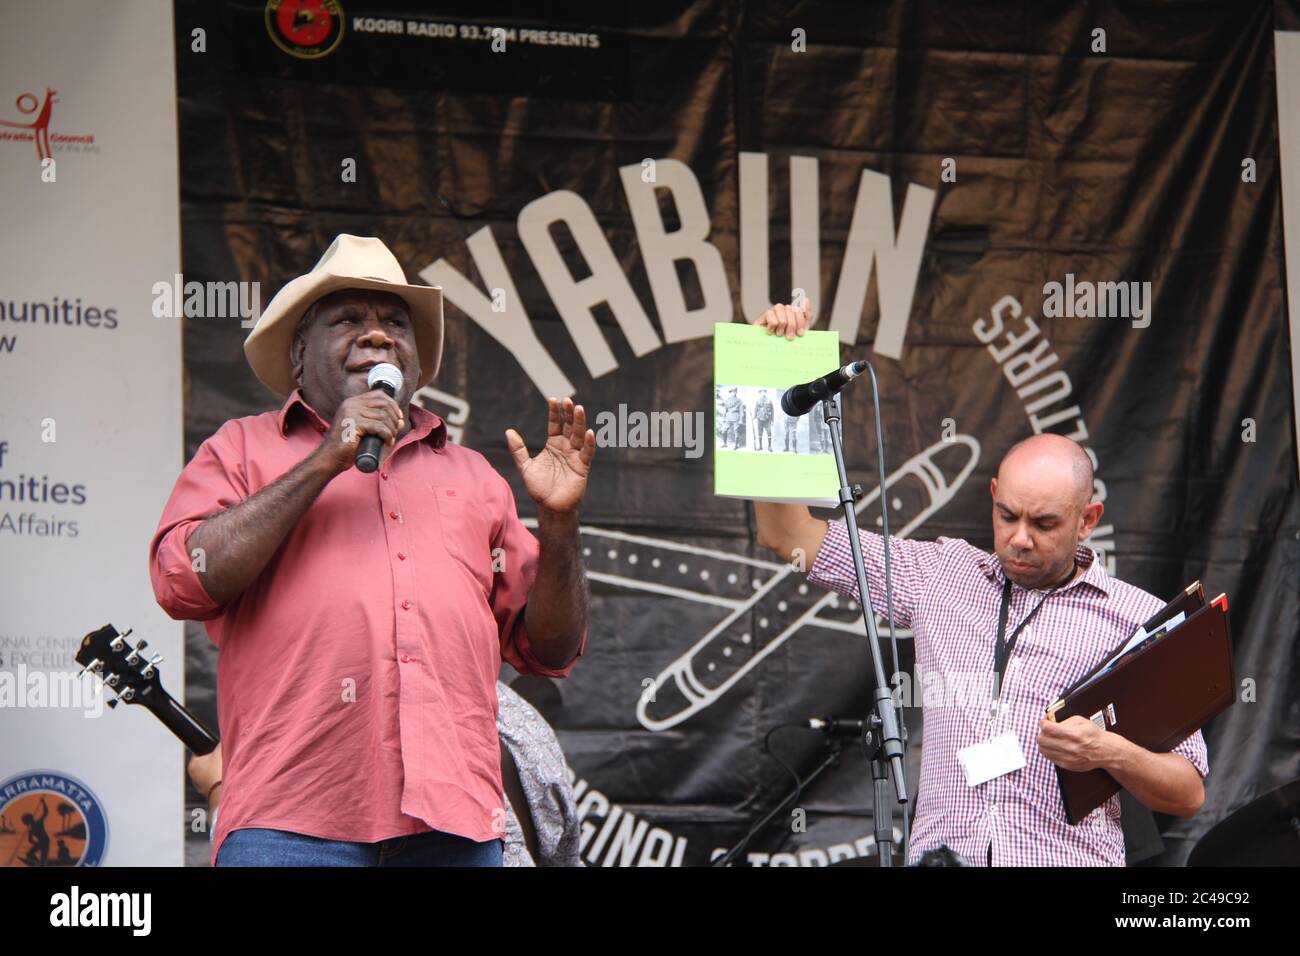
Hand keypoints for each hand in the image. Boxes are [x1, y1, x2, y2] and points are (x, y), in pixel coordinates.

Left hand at [187, 743, 222, 796]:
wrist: (223, 791)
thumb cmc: (219, 771)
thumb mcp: (221, 751)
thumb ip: (221, 744)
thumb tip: (223, 740)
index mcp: (193, 764)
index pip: (199, 752)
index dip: (209, 749)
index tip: (216, 750)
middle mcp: (193, 776)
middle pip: (205, 764)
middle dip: (214, 762)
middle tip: (224, 759)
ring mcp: (200, 787)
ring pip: (210, 775)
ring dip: (217, 773)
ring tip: (227, 770)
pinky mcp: (208, 794)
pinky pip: (214, 784)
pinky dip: (220, 781)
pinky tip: (226, 779)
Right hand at [312, 391, 403, 474]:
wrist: (330, 458)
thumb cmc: (347, 446)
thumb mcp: (366, 431)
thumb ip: (381, 424)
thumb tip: (401, 421)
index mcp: (352, 402)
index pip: (379, 395)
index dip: (393, 404)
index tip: (399, 417)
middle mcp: (351, 404)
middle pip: (384, 404)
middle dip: (394, 418)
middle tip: (395, 431)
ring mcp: (351, 413)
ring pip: (383, 416)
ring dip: (392, 429)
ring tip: (390, 439)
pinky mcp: (354, 424)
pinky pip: (379, 427)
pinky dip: (387, 435)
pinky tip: (387, 442)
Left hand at [506, 397, 595, 515]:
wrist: (549, 508)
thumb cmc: (538, 488)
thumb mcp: (525, 467)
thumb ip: (518, 450)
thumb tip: (509, 431)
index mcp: (553, 445)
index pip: (555, 425)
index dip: (554, 413)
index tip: (553, 399)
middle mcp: (565, 448)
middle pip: (568, 427)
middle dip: (568, 413)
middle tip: (567, 400)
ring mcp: (575, 457)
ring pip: (579, 436)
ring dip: (579, 422)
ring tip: (579, 408)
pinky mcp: (582, 467)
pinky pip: (587, 453)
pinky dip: (589, 443)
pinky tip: (589, 432)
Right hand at [752, 299, 812, 338]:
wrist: (770, 353)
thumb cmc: (786, 342)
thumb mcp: (800, 331)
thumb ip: (806, 315)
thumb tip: (805, 299)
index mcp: (792, 313)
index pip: (799, 308)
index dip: (801, 320)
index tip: (800, 333)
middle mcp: (782, 310)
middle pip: (790, 309)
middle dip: (792, 325)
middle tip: (790, 337)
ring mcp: (773, 312)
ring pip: (780, 309)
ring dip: (781, 325)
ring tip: (779, 334)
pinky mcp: (762, 316)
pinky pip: (770, 314)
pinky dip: (772, 325)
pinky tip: (770, 332)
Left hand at [1037, 716, 1113, 771]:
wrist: (1106, 751)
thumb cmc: (1093, 734)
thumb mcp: (1080, 721)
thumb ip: (1063, 719)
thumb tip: (1049, 719)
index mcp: (1073, 734)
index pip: (1047, 728)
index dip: (1043, 723)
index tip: (1044, 722)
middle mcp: (1070, 747)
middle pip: (1042, 740)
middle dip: (1042, 733)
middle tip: (1046, 731)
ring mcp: (1068, 758)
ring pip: (1043, 750)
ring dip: (1044, 743)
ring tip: (1049, 739)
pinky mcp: (1068, 765)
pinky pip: (1050, 758)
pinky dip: (1049, 752)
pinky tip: (1054, 747)